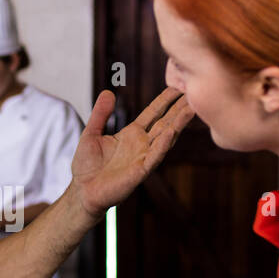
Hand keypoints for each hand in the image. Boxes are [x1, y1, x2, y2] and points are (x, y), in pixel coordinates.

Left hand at [70, 87, 194, 218]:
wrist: (83, 191)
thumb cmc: (87, 166)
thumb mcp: (91, 133)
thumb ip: (100, 114)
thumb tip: (108, 92)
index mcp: (131, 133)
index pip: (153, 113)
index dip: (165, 99)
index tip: (177, 85)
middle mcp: (142, 144)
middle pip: (165, 122)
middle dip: (179, 108)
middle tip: (196, 92)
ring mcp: (143, 157)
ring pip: (166, 137)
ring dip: (178, 123)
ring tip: (191, 108)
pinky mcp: (141, 171)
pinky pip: (155, 156)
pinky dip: (163, 144)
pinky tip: (171, 132)